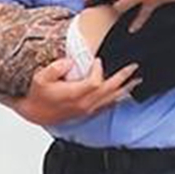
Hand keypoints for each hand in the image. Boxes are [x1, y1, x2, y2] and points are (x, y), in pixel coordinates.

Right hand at [2, 58, 140, 124]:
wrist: (36, 112)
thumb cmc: (38, 94)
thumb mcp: (40, 78)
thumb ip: (55, 69)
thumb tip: (69, 61)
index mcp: (74, 95)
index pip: (94, 83)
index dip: (98, 70)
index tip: (97, 61)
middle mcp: (84, 104)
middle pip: (108, 91)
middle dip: (122, 77)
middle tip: (133, 67)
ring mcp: (88, 110)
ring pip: (111, 100)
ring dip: (125, 89)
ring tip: (137, 80)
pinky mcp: (88, 112)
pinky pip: (108, 106)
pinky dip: (118, 98)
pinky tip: (125, 93)